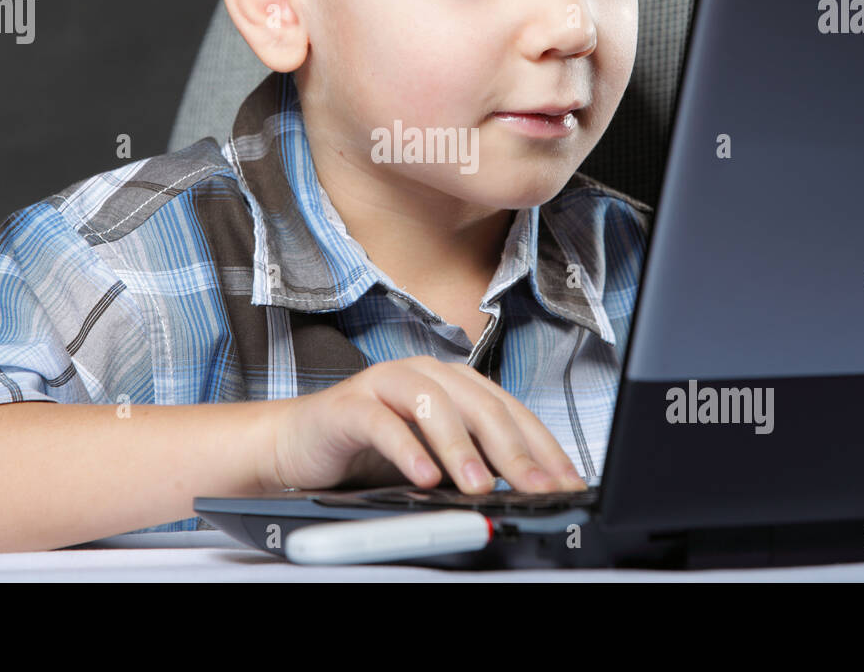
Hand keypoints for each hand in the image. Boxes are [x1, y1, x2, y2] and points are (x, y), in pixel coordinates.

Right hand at [266, 355, 587, 493]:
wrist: (298, 444)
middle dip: (512, 450)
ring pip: (433, 405)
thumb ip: (473, 462)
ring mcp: (384, 384)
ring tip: (480, 488)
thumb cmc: (368, 450)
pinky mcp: (348, 404)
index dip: (541, 445)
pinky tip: (423, 477)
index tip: (565, 482)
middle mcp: (424, 374)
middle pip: (479, 404)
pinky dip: (405, 449)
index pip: (509, 410)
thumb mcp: (432, 457)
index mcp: (452, 383)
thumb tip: (529, 489)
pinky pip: (381, 422)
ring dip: (461, 448)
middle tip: (534, 487)